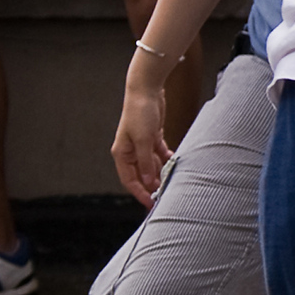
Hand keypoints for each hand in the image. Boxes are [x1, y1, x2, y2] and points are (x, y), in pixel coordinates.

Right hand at [111, 79, 171, 207]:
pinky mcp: (152, 136)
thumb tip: (147, 181)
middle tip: (165, 194)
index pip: (129, 180)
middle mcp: (130, 151)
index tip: (149, 204)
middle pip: (140, 174)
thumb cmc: (140, 113)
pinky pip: (158, 153)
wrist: (146, 90)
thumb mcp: (144, 139)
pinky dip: (165, 158)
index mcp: (122, 154)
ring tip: (170, 181)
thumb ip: (146, 161)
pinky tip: (173, 163)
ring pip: (150, 164)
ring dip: (159, 172)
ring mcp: (141, 144)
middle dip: (151, 184)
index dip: (139, 193)